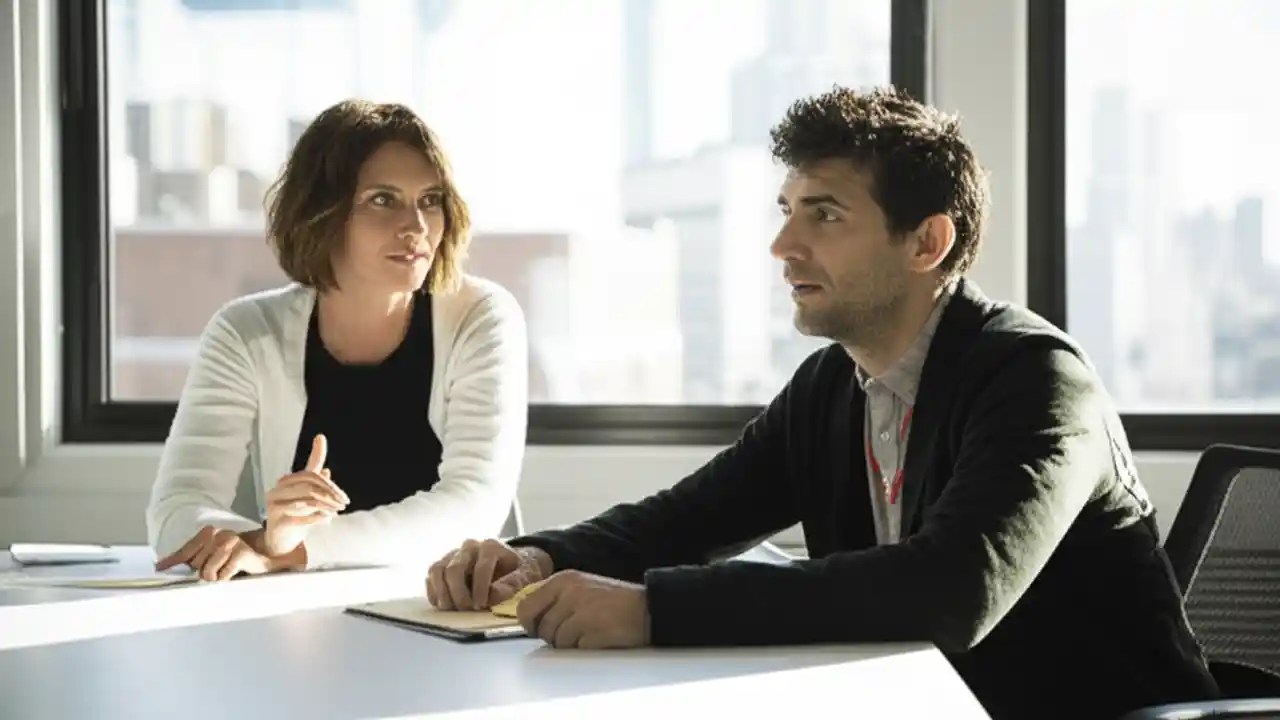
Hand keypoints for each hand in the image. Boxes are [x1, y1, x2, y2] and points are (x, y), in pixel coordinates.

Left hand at [154, 526, 272, 581]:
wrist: (264, 557)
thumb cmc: (234, 558)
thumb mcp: (211, 554)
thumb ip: (193, 558)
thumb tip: (163, 567)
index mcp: (210, 532)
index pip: (186, 550)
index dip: (172, 562)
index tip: (159, 569)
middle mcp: (219, 534)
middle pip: (196, 564)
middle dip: (202, 573)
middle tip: (215, 572)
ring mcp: (230, 543)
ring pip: (207, 571)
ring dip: (215, 578)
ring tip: (224, 573)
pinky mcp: (240, 554)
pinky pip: (222, 575)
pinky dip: (226, 579)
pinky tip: (233, 574)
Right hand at [262, 434, 348, 557]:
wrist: (281, 541)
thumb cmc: (296, 515)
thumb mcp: (309, 494)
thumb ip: (315, 475)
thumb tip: (324, 459)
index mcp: (286, 482)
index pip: (310, 475)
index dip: (330, 485)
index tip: (344, 497)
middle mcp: (277, 491)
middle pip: (309, 486)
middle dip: (330, 495)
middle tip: (343, 505)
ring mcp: (273, 506)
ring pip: (306, 500)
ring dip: (326, 507)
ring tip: (336, 513)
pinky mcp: (275, 522)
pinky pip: (300, 518)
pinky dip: (317, 519)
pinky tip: (326, 521)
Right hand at [426, 538, 552, 610]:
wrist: (512, 564)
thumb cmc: (519, 571)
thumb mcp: (525, 576)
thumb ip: (512, 584)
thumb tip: (492, 596)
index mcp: (491, 547)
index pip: (481, 567)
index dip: (480, 588)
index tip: (481, 606)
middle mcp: (470, 547)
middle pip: (455, 568)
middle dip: (459, 593)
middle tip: (466, 610)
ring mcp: (454, 555)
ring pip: (437, 570)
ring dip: (442, 593)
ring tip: (452, 610)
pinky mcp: (443, 565)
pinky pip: (431, 577)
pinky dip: (434, 592)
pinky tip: (444, 606)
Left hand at [517, 570, 650, 649]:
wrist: (648, 608)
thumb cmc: (615, 603)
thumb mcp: (580, 589)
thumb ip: (555, 601)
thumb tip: (531, 623)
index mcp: (562, 579)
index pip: (525, 607)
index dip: (532, 624)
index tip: (541, 629)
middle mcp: (568, 590)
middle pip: (541, 627)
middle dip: (553, 637)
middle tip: (574, 632)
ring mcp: (579, 608)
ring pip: (556, 640)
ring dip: (571, 643)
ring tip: (591, 631)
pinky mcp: (590, 626)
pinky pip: (574, 648)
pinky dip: (584, 647)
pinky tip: (599, 636)